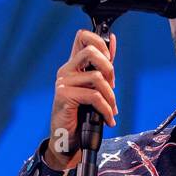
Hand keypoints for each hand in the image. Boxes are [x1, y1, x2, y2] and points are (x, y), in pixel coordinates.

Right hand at [46, 29, 117, 171]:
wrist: (68, 139)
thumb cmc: (81, 115)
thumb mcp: (95, 88)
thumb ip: (103, 66)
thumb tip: (112, 40)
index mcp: (73, 65)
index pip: (82, 37)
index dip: (100, 41)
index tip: (110, 58)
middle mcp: (66, 70)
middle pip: (91, 50)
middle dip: (109, 68)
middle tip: (112, 86)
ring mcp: (63, 83)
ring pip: (97, 77)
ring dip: (111, 96)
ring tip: (111, 109)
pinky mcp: (64, 96)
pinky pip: (94, 97)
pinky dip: (106, 109)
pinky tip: (107, 119)